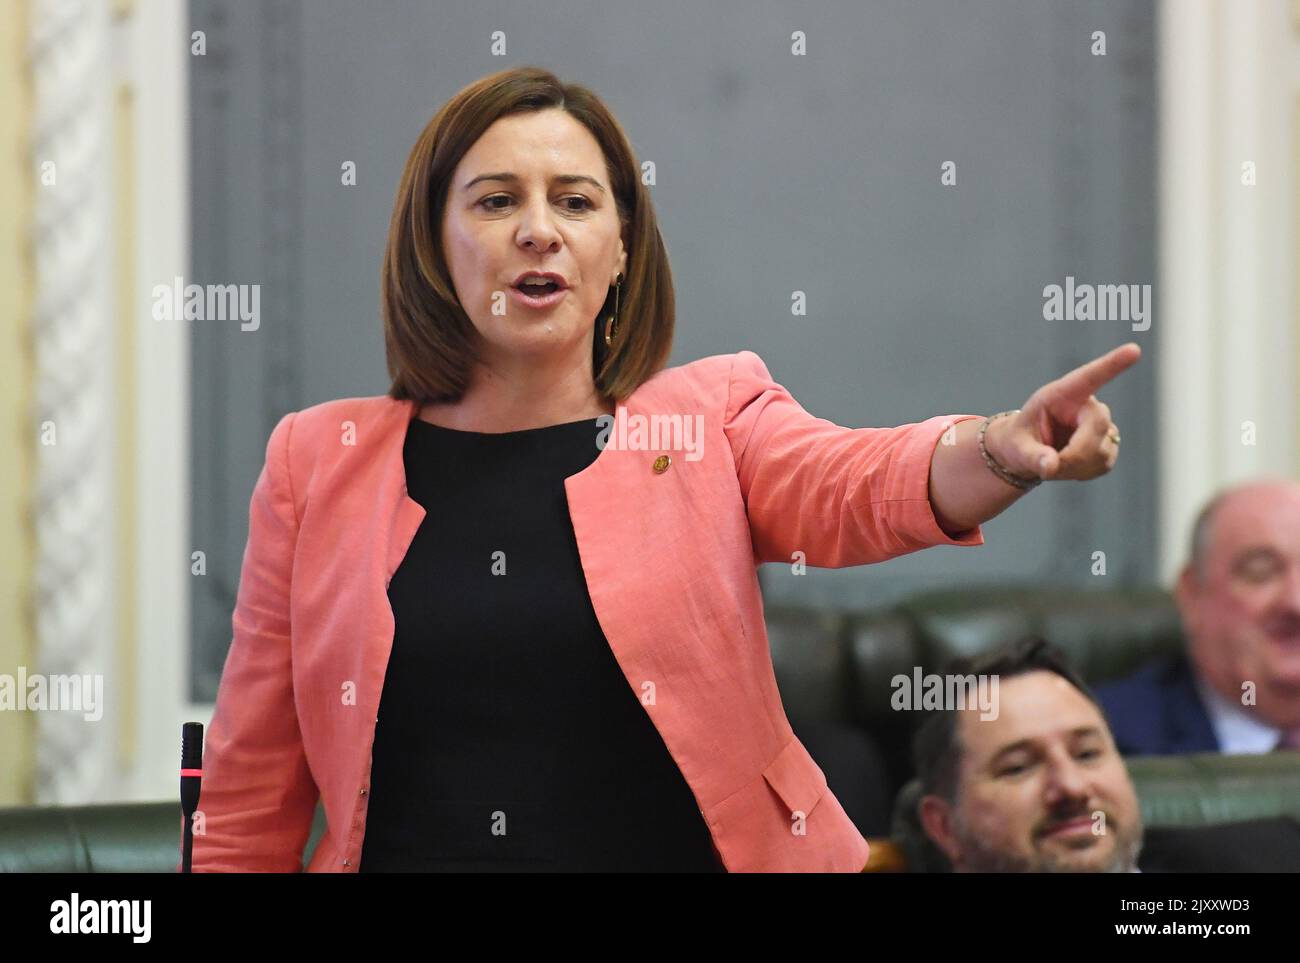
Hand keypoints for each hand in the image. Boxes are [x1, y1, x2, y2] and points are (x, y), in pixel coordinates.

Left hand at [985, 342, 1140, 481]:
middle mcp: (1086, 406)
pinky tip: (1067, 467)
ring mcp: (1102, 426)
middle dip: (1076, 452)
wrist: (1028, 453)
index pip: (1089, 377)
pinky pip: (1103, 464)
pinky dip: (1082, 472)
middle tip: (1049, 467)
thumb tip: (1050, 467)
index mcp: (1061, 395)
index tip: (1134, 350)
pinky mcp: (1109, 446)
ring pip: (1101, 449)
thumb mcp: (1016, 448)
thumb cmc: (1019, 441)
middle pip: (1098, 424)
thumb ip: (1032, 456)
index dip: (1112, 364)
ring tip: (1052, 462)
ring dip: (1075, 466)